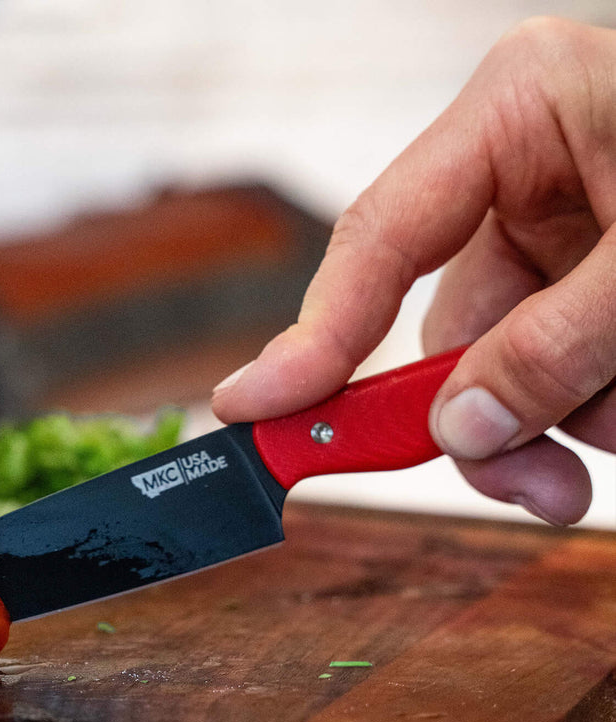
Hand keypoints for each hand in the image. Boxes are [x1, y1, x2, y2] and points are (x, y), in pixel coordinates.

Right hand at [212, 16, 615, 525]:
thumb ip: (553, 346)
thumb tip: (459, 432)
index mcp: (517, 114)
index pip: (377, 243)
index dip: (312, 338)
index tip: (253, 410)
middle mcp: (524, 170)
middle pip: (446, 328)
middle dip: (491, 419)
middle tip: (533, 495)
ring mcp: (563, 227)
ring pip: (507, 364)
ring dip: (568, 420)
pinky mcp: (600, 274)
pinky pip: (562, 365)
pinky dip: (602, 405)